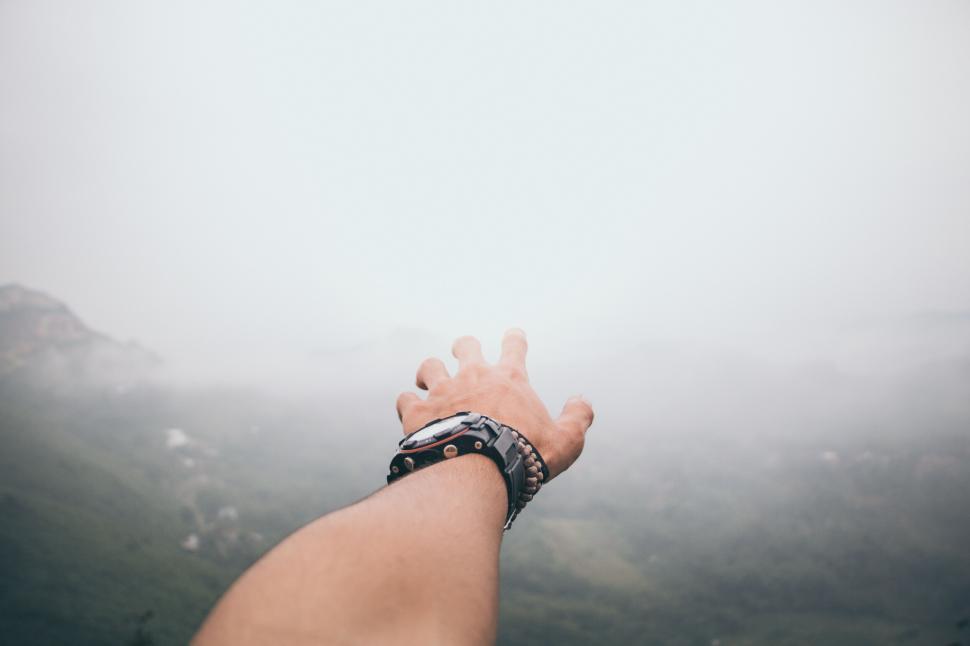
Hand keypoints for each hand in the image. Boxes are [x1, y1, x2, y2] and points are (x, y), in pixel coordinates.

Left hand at [395, 329, 593, 479]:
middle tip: (461, 351)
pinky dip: (407, 403)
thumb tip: (583, 400)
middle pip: (465, 345)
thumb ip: (578, 418)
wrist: (479, 469)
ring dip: (430, 371)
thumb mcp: (566, 441)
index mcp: (509, 378)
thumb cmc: (525, 455)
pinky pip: (405, 398)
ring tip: (427, 381)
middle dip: (463, 346)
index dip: (514, 338)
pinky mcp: (417, 411)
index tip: (513, 334)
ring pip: (430, 366)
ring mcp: (443, 391)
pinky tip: (410, 411)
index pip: (514, 346)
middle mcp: (474, 376)